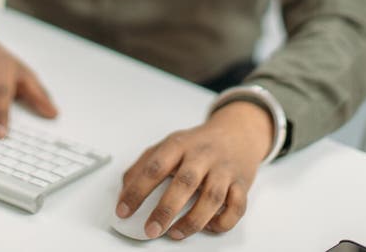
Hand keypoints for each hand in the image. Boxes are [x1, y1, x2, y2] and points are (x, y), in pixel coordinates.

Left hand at [115, 101, 272, 239]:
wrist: (236, 132)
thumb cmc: (197, 144)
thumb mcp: (169, 145)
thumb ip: (144, 165)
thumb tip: (123, 191)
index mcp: (180, 144)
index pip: (155, 166)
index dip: (137, 190)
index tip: (123, 210)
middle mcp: (202, 155)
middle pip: (185, 181)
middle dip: (166, 209)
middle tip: (151, 229)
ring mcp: (223, 169)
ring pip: (212, 197)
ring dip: (193, 220)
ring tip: (175, 233)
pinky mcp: (241, 184)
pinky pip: (237, 207)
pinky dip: (222, 222)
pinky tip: (208, 226)